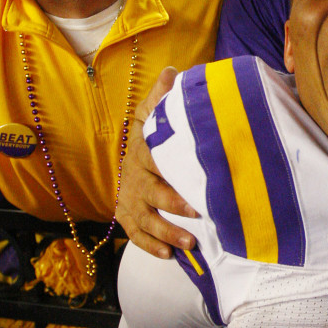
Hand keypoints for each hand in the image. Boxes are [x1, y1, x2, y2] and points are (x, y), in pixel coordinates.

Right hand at [115, 69, 197, 258]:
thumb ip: (162, 97)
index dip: (168, 172)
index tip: (192, 183)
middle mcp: (133, 177)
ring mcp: (129, 199)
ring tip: (190, 244)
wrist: (131, 155)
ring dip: (165, 232)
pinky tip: (170, 256)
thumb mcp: (153, 112)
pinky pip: (135, 234)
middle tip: (199, 215)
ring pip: (143, 219)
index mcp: (140, 151)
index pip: (150, 160)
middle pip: (149, 195)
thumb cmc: (151, 133)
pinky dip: (150, 246)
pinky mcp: (128, 215)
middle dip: (172, 207)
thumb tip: (172, 71)